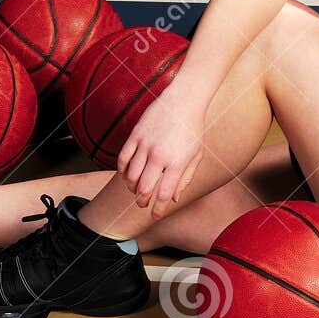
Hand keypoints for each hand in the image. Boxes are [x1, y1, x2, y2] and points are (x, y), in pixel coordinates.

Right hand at [115, 81, 206, 219]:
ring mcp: (145, 145)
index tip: (155, 216)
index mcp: (177, 164)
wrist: (184, 100)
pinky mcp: (135, 135)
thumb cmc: (193, 129)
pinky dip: (122, 171)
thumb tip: (174, 198)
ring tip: (135, 190)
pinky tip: (126, 175)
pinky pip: (122, 159)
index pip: (164, 195)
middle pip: (144, 189)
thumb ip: (185, 178)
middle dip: (141, 201)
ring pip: (130, 176)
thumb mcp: (196, 155)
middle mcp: (160, 157)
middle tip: (142, 204)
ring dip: (131, 187)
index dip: (158, 210)